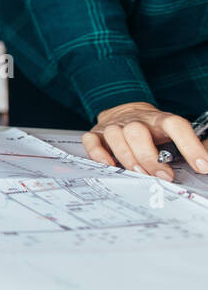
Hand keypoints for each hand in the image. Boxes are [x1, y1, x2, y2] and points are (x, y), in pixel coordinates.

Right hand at [81, 101, 207, 179]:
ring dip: (128, 158)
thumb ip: (191, 145)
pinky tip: (110, 165)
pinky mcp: (97, 134)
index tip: (202, 166)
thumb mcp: (172, 133)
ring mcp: (114, 126)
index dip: (189, 145)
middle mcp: (135, 120)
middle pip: (138, 131)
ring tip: (140, 175)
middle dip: (150, 157)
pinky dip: (99, 154)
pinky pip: (92, 142)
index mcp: (159, 120)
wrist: (124, 111)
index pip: (175, 125)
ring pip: (116, 136)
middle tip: (164, 177)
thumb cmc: (152, 129)